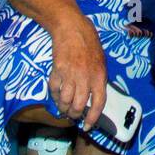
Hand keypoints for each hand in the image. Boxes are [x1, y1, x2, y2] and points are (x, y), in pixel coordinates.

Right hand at [48, 15, 107, 130]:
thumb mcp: (101, 60)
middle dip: (75, 114)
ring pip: (64, 101)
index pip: (98, 102)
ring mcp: (70, 74)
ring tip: (64, 108)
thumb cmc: (89, 42)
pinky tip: (56, 96)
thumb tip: (95, 96)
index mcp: (100, 75)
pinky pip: (54, 90)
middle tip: (73, 115)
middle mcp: (85, 77)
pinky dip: (54, 96)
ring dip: (63, 108)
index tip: (88, 126)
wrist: (71, 28)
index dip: (93, 117)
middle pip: (79, 105)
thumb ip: (98, 78)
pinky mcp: (56, 71)